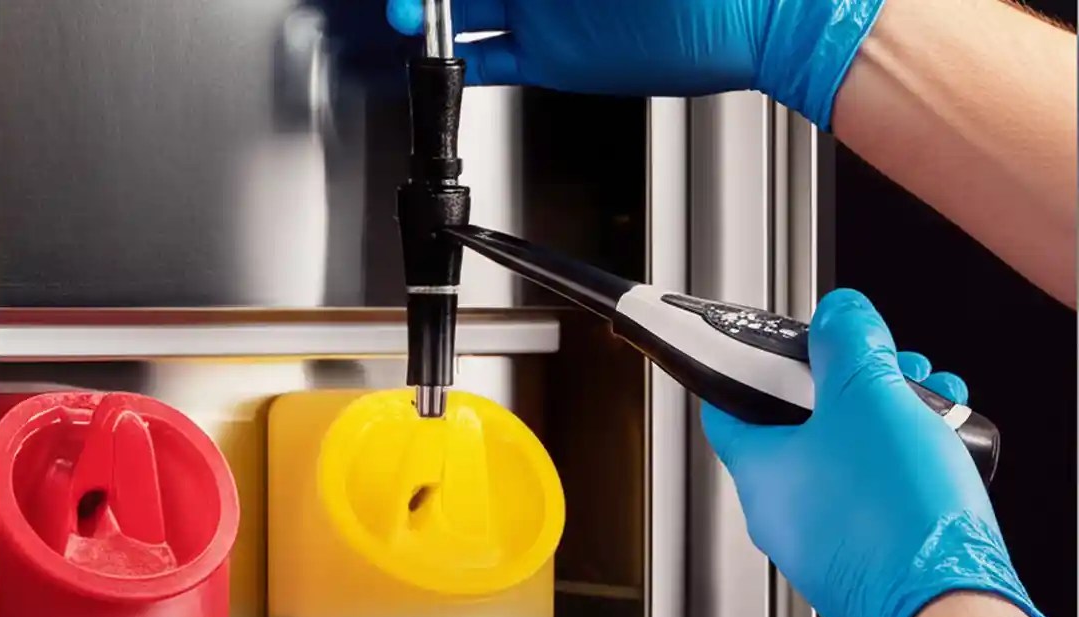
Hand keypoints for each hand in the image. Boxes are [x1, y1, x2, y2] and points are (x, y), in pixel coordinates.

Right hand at [386, 0, 884, 128]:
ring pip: (471, 14)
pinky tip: (439, 58)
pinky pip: (494, 60)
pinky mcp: (556, 59)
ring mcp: (546, 15)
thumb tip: (515, 4)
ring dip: (433, 20)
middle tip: (402, 2)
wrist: (763, 12)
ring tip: (404, 20)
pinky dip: (464, 60)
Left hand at [700, 288, 1061, 616]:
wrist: (948, 610)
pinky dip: (903, 461)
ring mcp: (824, 540)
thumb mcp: (867, 395)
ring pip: (846, 456)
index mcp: (759, 470)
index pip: (725, 403)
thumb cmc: (895, 520)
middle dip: (848, 384)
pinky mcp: (868, 560)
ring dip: (886, 418)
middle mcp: (782, 511)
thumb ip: (846, 342)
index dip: (748, 365)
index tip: (770, 345)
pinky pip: (876, 494)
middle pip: (800, 424)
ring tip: (927, 402)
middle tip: (884, 367)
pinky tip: (939, 445)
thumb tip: (838, 314)